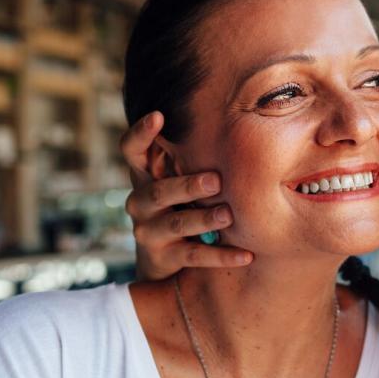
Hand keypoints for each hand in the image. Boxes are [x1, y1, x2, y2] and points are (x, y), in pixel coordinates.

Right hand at [120, 112, 253, 279]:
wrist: (160, 262)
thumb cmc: (178, 207)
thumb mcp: (177, 183)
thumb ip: (190, 161)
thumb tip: (237, 126)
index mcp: (144, 178)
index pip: (132, 151)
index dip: (140, 133)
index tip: (159, 115)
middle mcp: (140, 203)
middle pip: (158, 191)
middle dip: (187, 185)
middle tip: (215, 180)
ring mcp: (148, 232)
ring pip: (176, 223)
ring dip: (204, 219)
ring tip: (228, 215)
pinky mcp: (162, 259)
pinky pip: (195, 255)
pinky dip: (222, 255)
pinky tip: (246, 255)